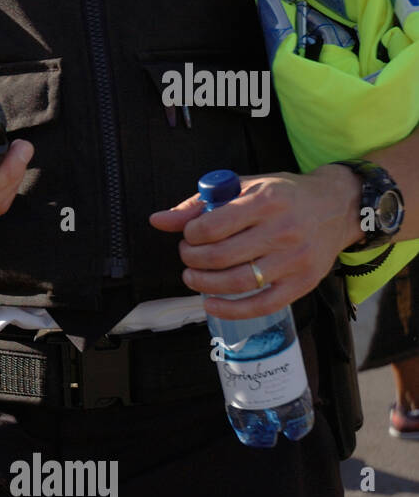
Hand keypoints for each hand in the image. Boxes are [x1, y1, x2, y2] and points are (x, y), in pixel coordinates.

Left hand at [148, 166, 359, 319]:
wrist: (338, 206)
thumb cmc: (284, 196)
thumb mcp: (243, 187)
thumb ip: (198, 204)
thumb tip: (157, 220)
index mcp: (265, 202)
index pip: (211, 227)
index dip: (189, 235)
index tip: (188, 236)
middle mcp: (282, 231)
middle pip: (220, 257)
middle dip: (192, 260)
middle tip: (188, 256)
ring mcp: (294, 260)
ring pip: (236, 283)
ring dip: (203, 284)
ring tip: (193, 277)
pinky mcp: (303, 283)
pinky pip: (261, 305)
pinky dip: (230, 310)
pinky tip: (210, 303)